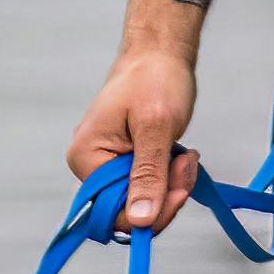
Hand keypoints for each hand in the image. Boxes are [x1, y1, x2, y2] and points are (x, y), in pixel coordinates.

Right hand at [69, 39, 201, 233]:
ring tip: (186, 155)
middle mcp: (90, 165)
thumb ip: (148, 175)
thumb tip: (140, 221)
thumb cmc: (154, 79)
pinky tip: (180, 157)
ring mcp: (108, 164)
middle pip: (129, 210)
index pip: (113, 212)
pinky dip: (169, 178)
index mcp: (86, 157)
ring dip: (170, 185)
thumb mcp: (155, 127)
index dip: (151, 211)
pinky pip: (148, 186)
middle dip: (165, 194)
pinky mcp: (126, 161)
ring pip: (143, 200)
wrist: (160, 52)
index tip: (181, 188)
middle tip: (187, 163)